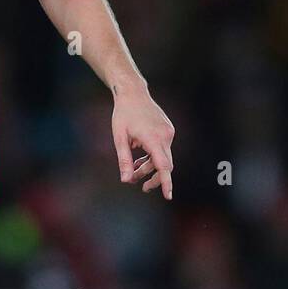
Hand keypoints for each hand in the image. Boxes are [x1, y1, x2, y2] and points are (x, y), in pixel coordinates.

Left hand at [111, 85, 174, 200]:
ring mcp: (168, 132)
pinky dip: (153, 156)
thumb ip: (124, 160)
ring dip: (150, 166)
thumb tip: (126, 180)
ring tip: (135, 172)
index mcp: (153, 138)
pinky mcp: (168, 130)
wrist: (133, 93)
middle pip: (164, 165)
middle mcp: (165, 136)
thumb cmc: (123, 114)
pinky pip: (162, 149)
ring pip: (162, 157)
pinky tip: (140, 157)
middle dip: (153, 178)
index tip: (168, 195)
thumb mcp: (119, 138)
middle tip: (142, 188)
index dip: (165, 182)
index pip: (163, 166)